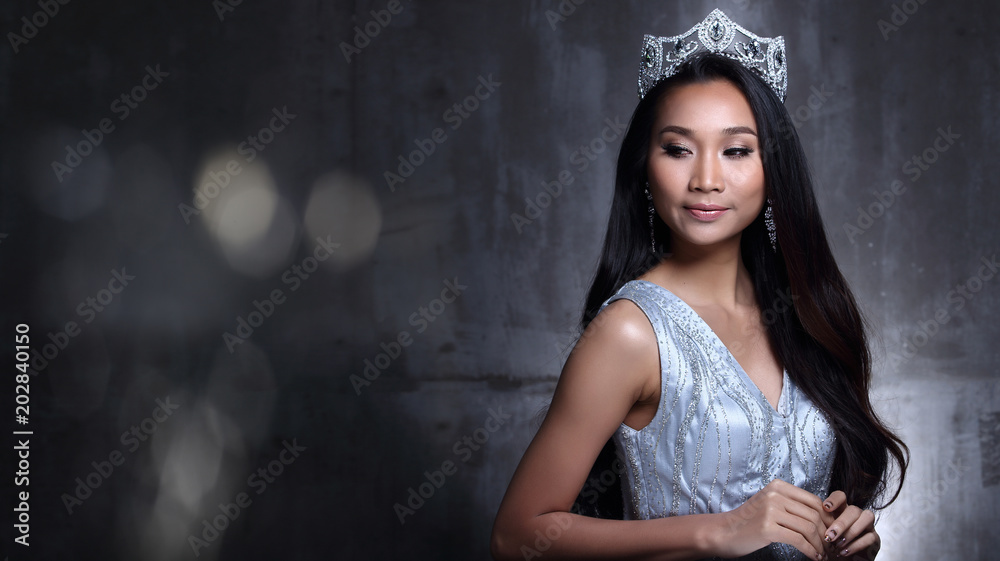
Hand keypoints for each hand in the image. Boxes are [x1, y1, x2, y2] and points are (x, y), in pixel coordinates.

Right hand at [715, 479, 835, 560]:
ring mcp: (770, 510)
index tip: (832, 532)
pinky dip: (810, 550)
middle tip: (830, 546)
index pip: (814, 501)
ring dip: (820, 544)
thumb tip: (825, 515)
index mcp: (778, 486)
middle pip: (813, 515)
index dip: (827, 518)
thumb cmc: (750, 521)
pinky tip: (813, 557)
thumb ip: (792, 504)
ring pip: (808, 528)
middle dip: (826, 533)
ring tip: (823, 554)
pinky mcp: (768, 528)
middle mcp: (775, 495)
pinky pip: (799, 540)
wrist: (725, 532)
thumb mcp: (770, 504)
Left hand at [821, 490, 879, 559]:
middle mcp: (857, 515)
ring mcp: (868, 526)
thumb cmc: (831, 546)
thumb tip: (810, 517)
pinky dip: (856, 545)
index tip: (825, 507)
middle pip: (854, 509)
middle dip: (841, 523)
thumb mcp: (823, 533)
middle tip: (829, 535)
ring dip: (850, 532)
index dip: (834, 499)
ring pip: (866, 517)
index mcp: (842, 510)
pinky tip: (844, 552)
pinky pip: (870, 537)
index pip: (841, 496)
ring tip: (837, 544)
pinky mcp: (875, 539)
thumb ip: (820, 523)